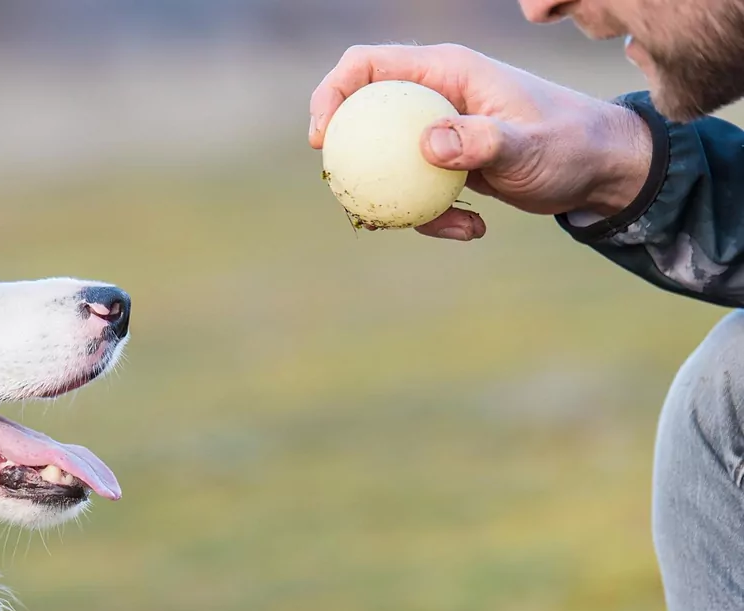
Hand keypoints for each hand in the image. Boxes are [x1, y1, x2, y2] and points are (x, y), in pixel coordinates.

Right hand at [310, 43, 653, 239]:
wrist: (601, 169)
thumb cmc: (571, 145)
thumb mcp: (528, 146)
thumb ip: (482, 142)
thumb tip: (428, 145)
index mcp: (446, 72)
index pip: (368, 65)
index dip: (333, 93)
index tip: (324, 138)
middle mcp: (434, 95)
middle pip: (362, 114)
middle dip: (349, 157)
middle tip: (351, 194)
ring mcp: (437, 130)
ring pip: (382, 160)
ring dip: (393, 200)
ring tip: (440, 225)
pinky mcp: (445, 163)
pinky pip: (412, 190)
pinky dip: (429, 217)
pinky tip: (471, 230)